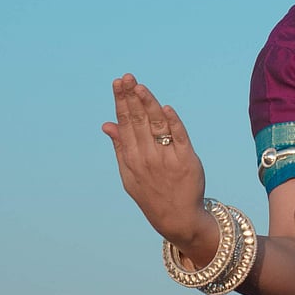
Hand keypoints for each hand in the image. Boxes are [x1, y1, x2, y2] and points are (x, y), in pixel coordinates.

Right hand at [102, 74, 215, 259]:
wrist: (177, 217)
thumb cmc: (152, 192)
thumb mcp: (129, 174)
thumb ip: (120, 147)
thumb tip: (107, 124)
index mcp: (132, 158)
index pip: (125, 123)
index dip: (121, 102)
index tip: (118, 83)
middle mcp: (147, 156)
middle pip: (138, 121)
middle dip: (131, 97)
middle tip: (127, 77)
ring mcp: (167, 158)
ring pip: (156, 125)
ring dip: (148, 105)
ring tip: (141, 87)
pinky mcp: (186, 160)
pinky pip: (179, 137)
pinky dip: (173, 123)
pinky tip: (166, 109)